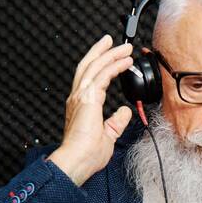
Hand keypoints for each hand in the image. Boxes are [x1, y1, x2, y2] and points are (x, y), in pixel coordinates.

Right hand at [47, 35, 134, 186]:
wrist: (76, 161)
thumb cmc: (86, 155)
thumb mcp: (108, 135)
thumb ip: (115, 122)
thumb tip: (124, 111)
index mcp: (80, 105)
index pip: (90, 78)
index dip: (101, 65)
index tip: (112, 58)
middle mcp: (78, 97)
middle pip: (88, 66)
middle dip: (101, 51)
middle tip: (112, 41)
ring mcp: (81, 97)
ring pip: (95, 66)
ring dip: (110, 54)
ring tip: (124, 48)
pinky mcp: (88, 99)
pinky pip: (103, 75)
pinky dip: (114, 66)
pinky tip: (125, 62)